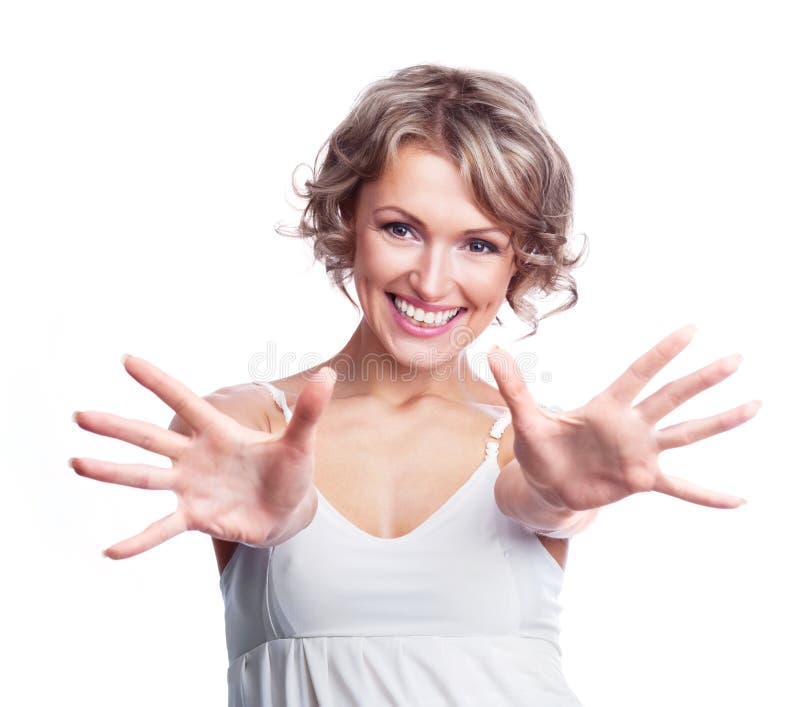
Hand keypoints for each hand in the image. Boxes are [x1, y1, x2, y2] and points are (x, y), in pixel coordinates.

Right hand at [71, 355, 336, 558]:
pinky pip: (161, 530)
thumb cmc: (289, 472)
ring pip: (145, 478)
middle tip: (80, 416)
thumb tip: (330, 374)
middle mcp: (195, 457)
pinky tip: (109, 552)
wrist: (287, 512)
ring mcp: (190, 487)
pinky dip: (138, 541)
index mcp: (217, 432)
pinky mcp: (194, 518)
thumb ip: (309, 411)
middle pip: (151, 438)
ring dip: (112, 473)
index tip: (127, 358)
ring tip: (76, 463)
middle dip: (117, 427)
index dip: (158, 380)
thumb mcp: (300, 442)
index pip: (184, 399)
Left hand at [488, 325, 760, 511]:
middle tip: (735, 359)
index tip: (691, 329)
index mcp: (605, 407)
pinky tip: (739, 499)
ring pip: (685, 434)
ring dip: (718, 422)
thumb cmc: (538, 448)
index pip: (639, 373)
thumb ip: (515, 387)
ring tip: (753, 406)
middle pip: (671, 397)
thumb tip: (492, 351)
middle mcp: (630, 426)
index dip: (662, 352)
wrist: (546, 485)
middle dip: (701, 379)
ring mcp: (640, 453)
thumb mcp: (525, 419)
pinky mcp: (641, 480)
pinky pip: (680, 487)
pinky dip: (707, 495)